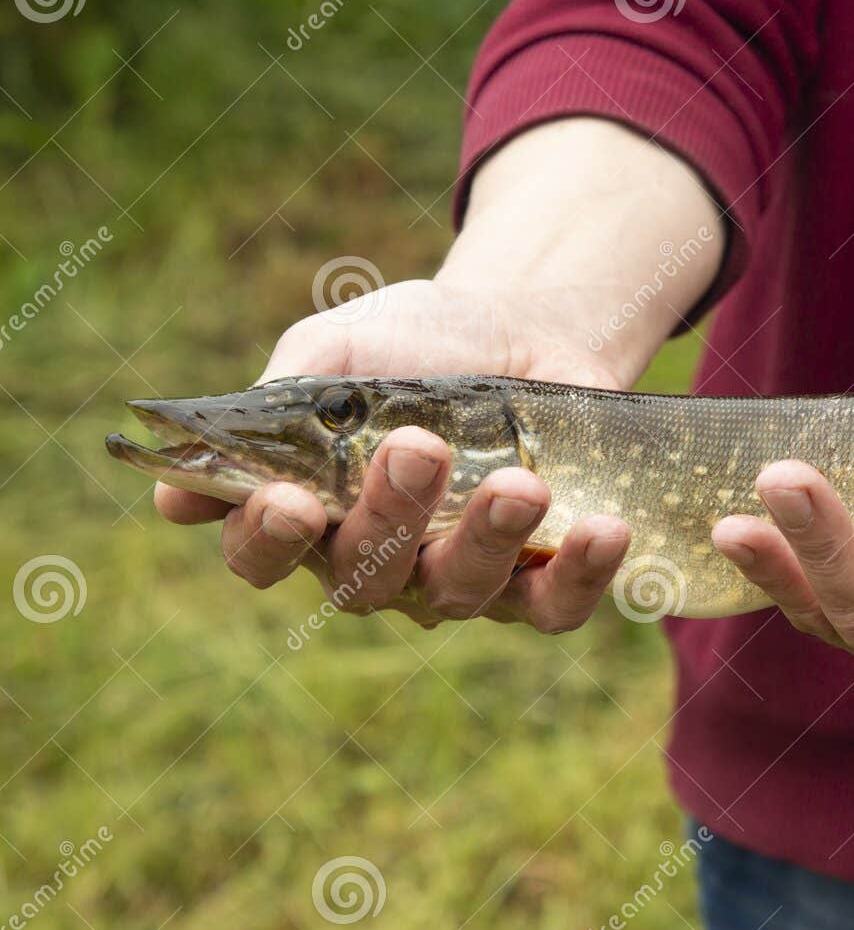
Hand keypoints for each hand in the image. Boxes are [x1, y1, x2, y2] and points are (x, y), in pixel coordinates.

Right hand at [154, 116, 726, 631]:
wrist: (534, 322)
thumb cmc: (421, 340)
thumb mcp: (341, 349)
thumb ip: (272, 411)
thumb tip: (170, 495)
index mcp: (313, 514)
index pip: (264, 556)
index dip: (269, 542)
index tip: (292, 502)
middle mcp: (380, 564)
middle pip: (364, 581)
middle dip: (389, 519)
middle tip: (419, 447)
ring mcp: (463, 581)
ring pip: (459, 595)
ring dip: (486, 539)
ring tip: (520, 482)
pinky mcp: (544, 581)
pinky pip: (556, 607)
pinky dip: (584, 576)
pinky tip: (606, 530)